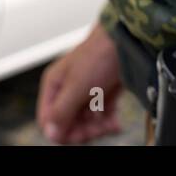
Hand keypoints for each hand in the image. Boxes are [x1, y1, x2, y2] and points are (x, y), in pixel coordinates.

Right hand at [36, 22, 123, 143]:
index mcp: (54, 86)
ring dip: (98, 128)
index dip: (61, 131)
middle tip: (99, 128)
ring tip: (111, 124)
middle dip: (83, 130)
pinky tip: (115, 123)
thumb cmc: (99, 55)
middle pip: (68, 124)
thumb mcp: (77, 86)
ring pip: (85, 124)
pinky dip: (108, 123)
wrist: (126, 41)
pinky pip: (100, 119)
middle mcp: (67, 92)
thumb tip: (49, 133)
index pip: (48, 120)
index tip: (78, 134)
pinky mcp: (102, 96)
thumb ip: (62, 110)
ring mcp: (85, 95)